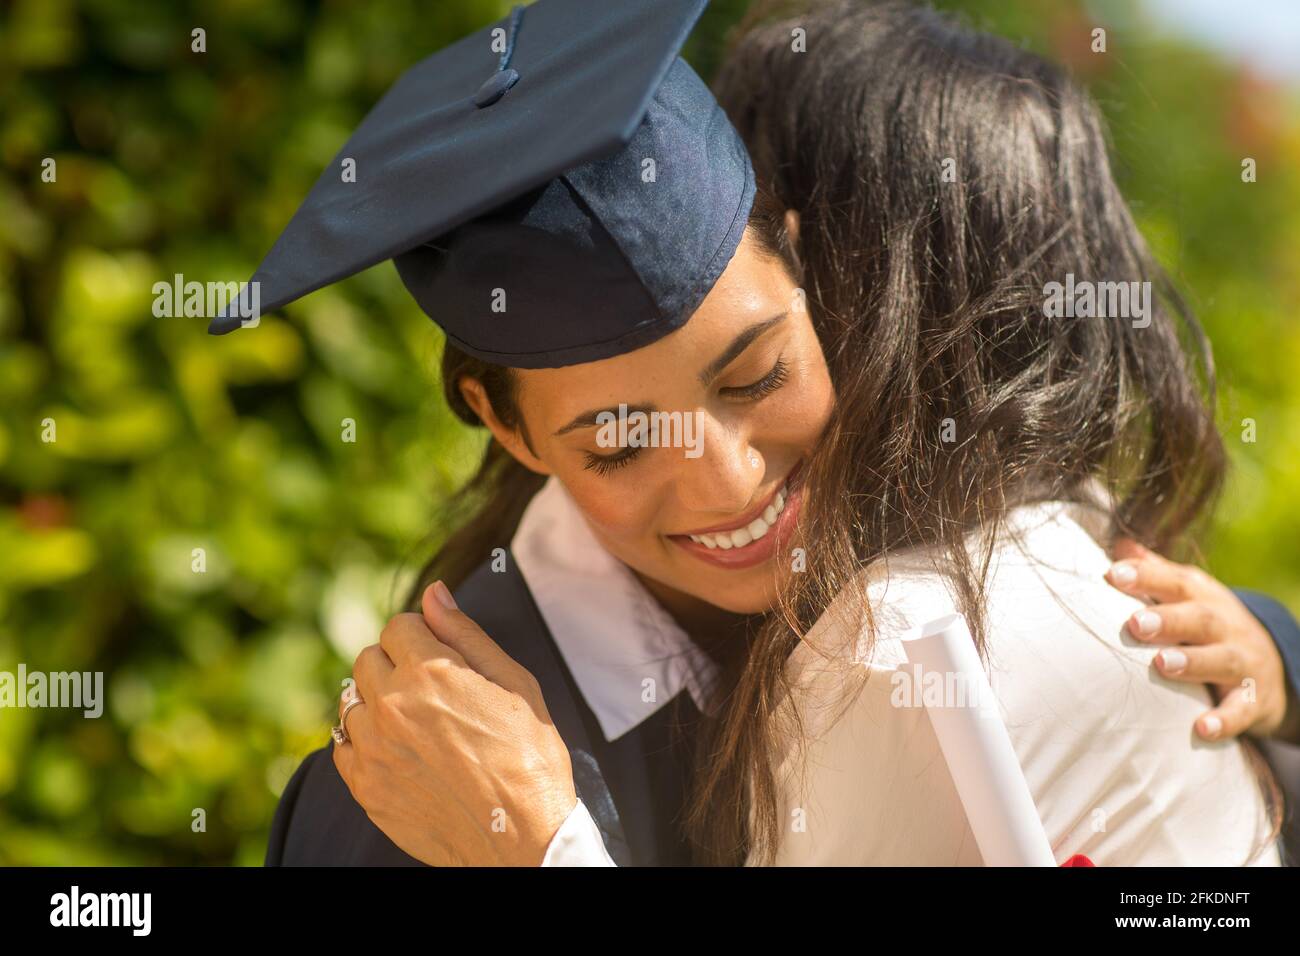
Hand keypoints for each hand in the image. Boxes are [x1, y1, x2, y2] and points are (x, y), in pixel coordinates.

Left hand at [332, 580, 577, 865]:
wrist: (521, 839)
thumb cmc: (529, 759)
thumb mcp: (514, 684)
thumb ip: (466, 633)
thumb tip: (435, 592)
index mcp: (431, 672)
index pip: (398, 626)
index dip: (422, 637)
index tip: (440, 658)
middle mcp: (392, 706)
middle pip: (368, 658)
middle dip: (396, 664)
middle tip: (432, 692)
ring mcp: (373, 749)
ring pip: (352, 702)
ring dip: (378, 704)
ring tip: (417, 726)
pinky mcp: (365, 786)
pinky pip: (343, 746)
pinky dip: (365, 743)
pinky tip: (400, 753)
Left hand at [1105, 539, 1292, 740]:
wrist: (1269, 664)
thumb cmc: (1205, 624)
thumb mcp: (1186, 593)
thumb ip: (1153, 570)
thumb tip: (1117, 544)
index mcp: (1201, 596)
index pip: (1173, 581)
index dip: (1144, 576)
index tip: (1111, 575)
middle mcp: (1224, 624)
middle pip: (1199, 618)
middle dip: (1168, 620)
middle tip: (1134, 624)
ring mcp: (1242, 661)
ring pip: (1221, 659)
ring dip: (1192, 662)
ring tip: (1162, 664)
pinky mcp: (1253, 699)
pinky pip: (1240, 710)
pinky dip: (1224, 720)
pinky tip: (1201, 728)